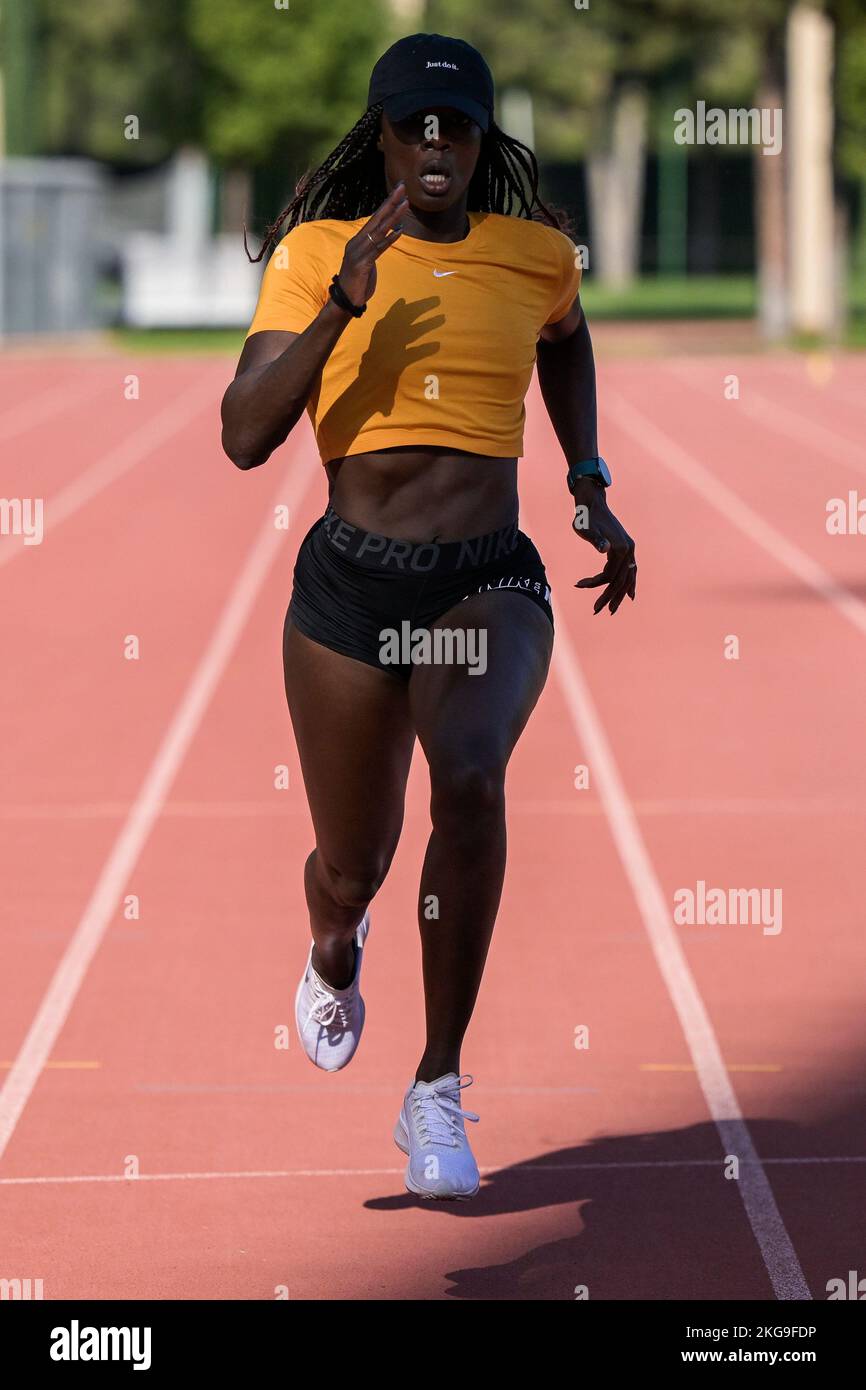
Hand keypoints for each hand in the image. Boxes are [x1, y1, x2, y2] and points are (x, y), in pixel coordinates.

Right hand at [336, 182, 408, 307]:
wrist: (344, 302)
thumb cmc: (357, 284)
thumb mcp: (368, 263)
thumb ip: (375, 249)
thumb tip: (387, 238)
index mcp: (358, 241)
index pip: (375, 219)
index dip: (387, 204)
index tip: (399, 191)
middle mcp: (357, 243)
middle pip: (377, 219)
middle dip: (390, 202)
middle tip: (403, 187)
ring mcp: (358, 253)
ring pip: (379, 231)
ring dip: (393, 216)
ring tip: (405, 203)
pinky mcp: (361, 265)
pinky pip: (378, 250)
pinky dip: (389, 240)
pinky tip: (399, 231)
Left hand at [571, 478, 636, 614]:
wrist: (592, 503)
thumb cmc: (585, 517)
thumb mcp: (585, 529)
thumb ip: (595, 539)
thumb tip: (604, 548)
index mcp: (621, 548)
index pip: (610, 575)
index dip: (595, 583)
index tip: (578, 585)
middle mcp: (629, 550)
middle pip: (621, 581)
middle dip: (609, 597)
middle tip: (596, 611)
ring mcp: (629, 550)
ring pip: (627, 578)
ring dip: (619, 595)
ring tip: (611, 609)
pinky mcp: (626, 548)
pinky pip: (631, 571)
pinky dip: (630, 584)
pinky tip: (629, 595)